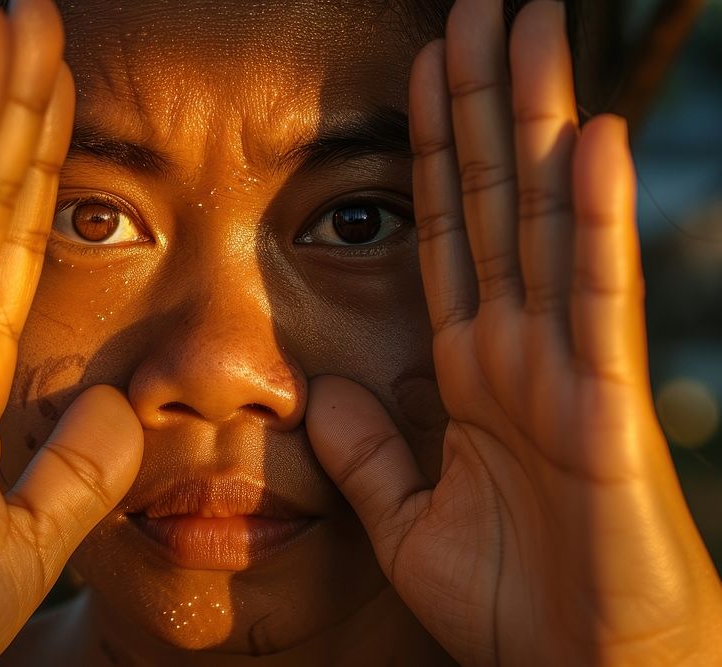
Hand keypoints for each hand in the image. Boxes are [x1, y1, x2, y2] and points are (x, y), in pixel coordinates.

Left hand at [306, 1, 721, 663]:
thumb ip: (365, 451)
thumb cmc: (514, 604)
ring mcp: (567, 368)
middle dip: (487, 103)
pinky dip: (593, 222)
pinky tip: (589, 142)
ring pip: (548, 220)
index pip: (447, 233)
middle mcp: (520, 349)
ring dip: (539, 122)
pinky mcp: (606, 408)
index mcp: (471, 369)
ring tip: (530, 27)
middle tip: (480, 9)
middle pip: (498, 199)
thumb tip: (317, 390)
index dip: (436, 151)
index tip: (423, 71)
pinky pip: (597, 300)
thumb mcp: (406, 517)